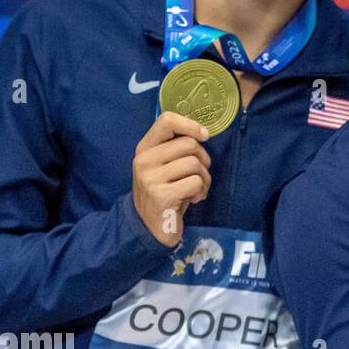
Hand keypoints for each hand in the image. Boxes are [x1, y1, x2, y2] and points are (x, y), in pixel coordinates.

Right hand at [132, 112, 212, 247]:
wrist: (149, 227)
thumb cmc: (165, 192)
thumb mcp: (164, 166)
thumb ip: (176, 148)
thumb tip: (203, 132)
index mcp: (144, 148)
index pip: (166, 120)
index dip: (190, 124)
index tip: (204, 136)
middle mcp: (143, 160)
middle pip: (189, 144)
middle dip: (203, 160)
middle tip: (199, 175)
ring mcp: (150, 178)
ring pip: (195, 164)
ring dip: (204, 179)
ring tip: (196, 190)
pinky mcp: (161, 196)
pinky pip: (196, 182)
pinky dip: (201, 192)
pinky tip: (192, 200)